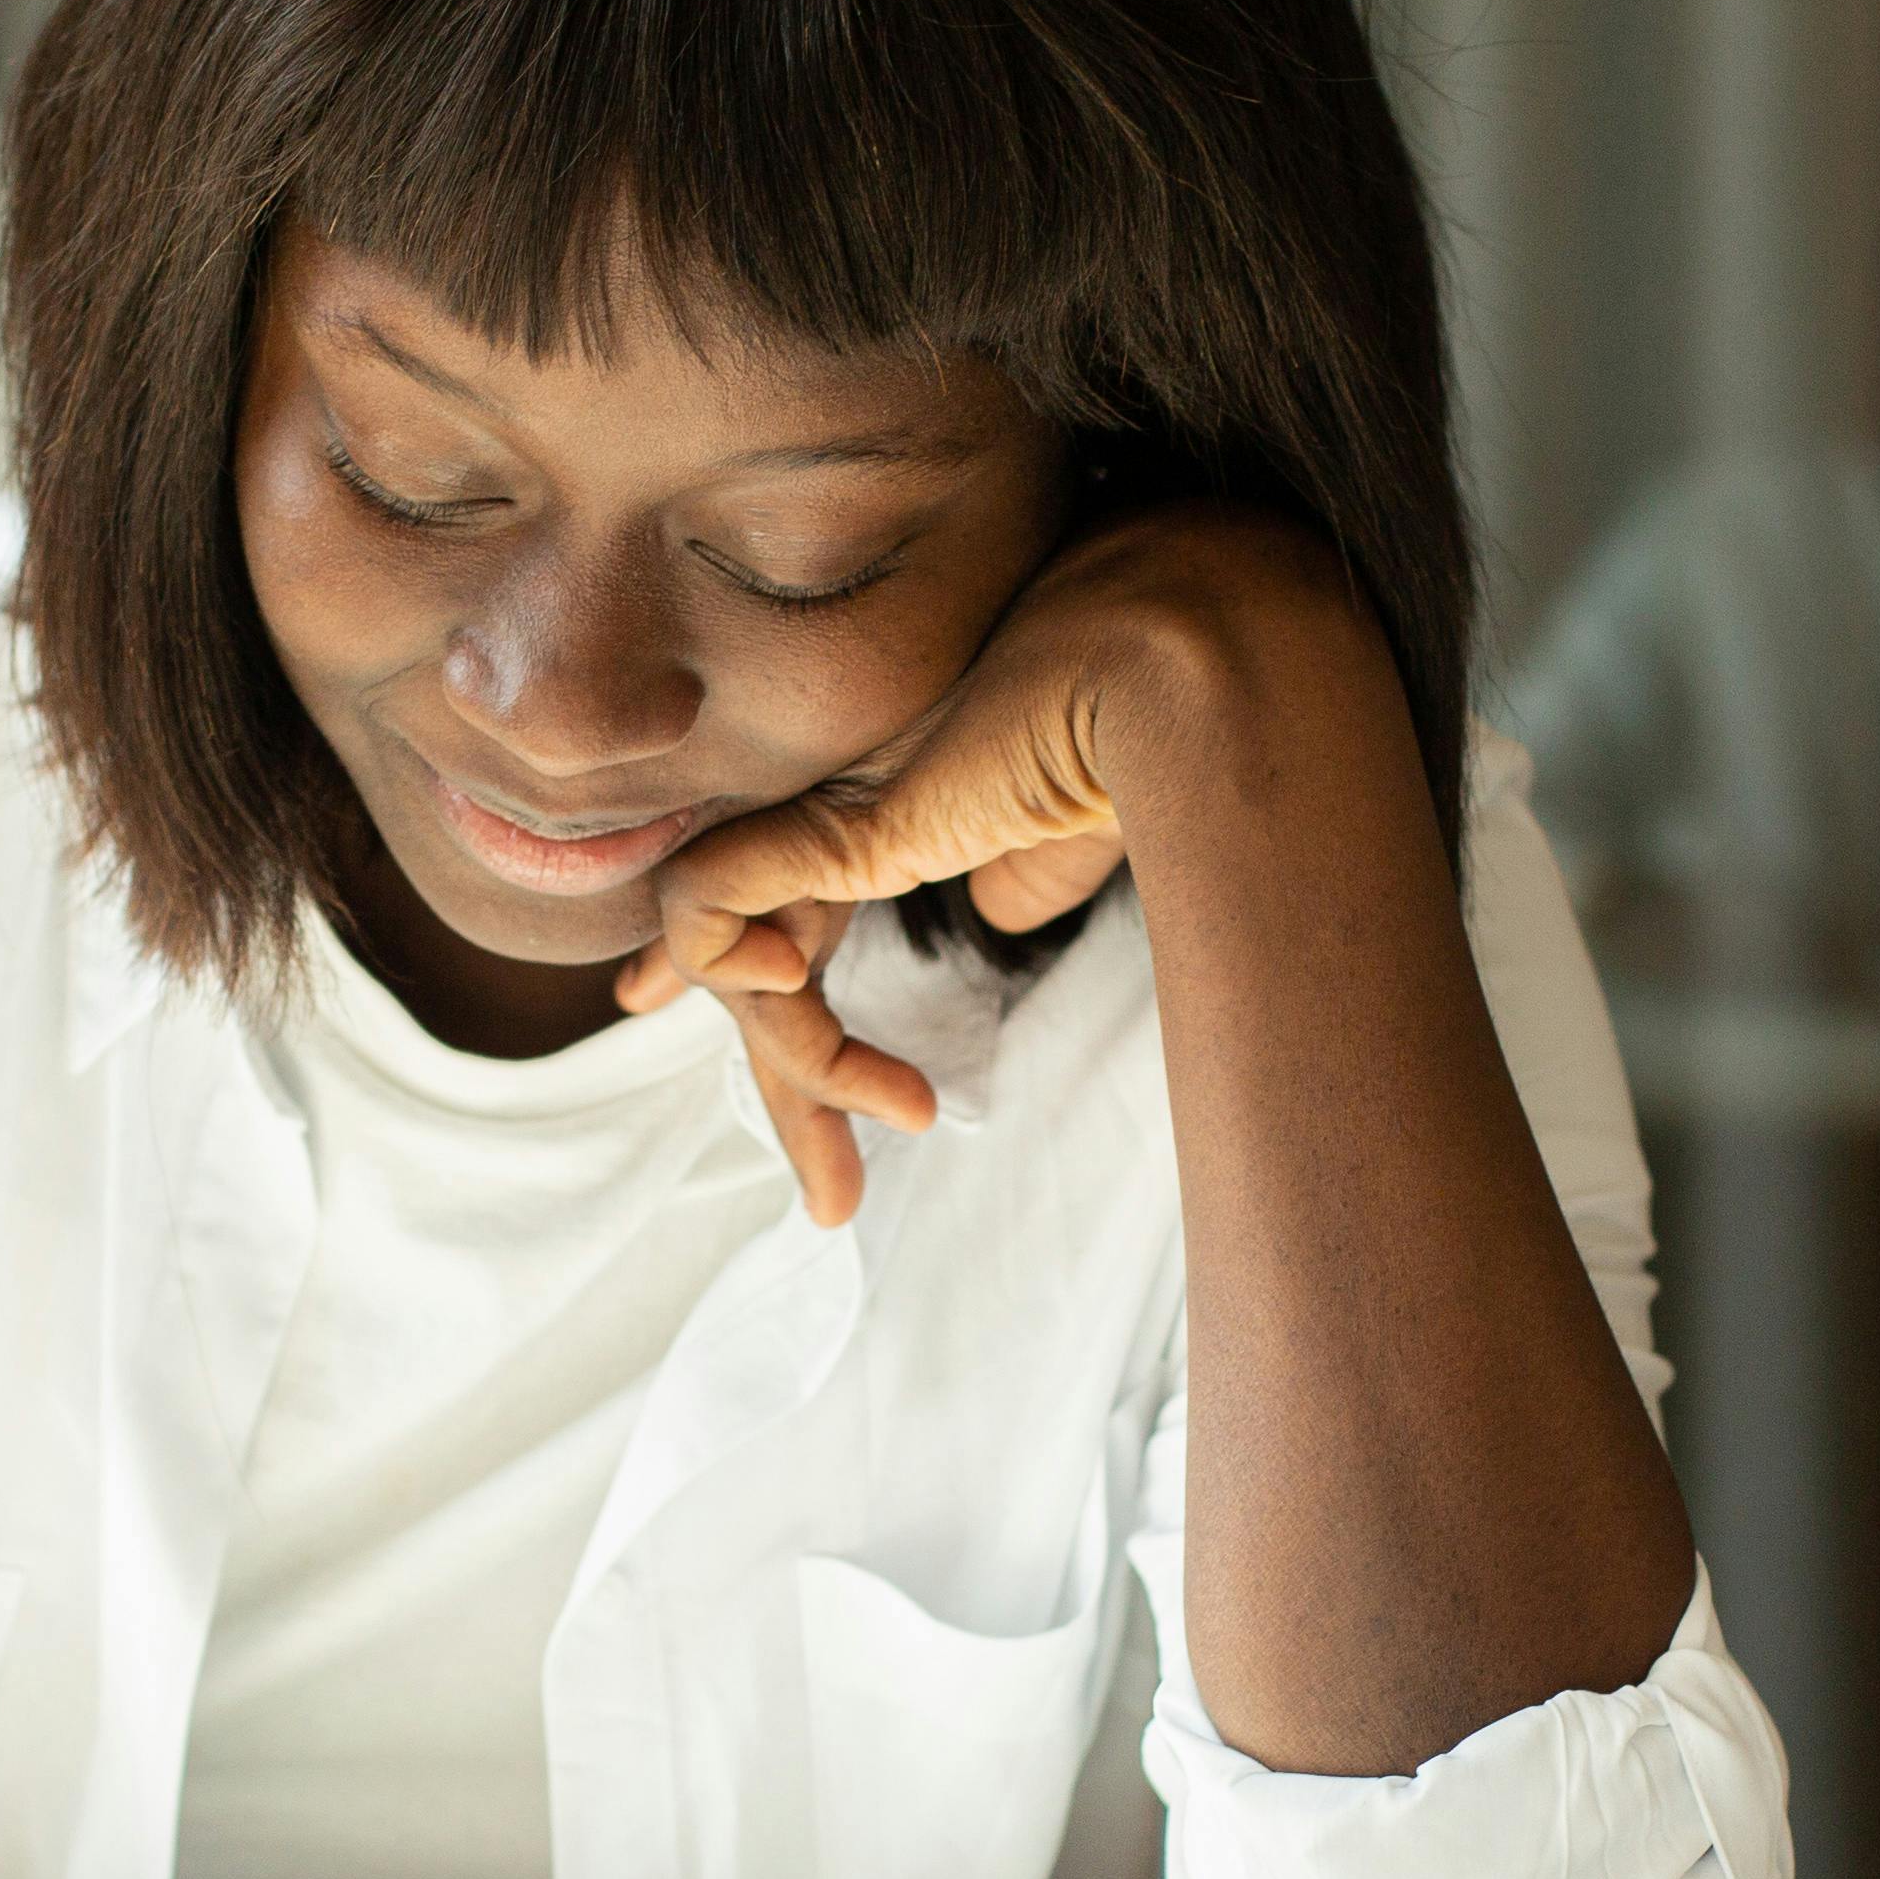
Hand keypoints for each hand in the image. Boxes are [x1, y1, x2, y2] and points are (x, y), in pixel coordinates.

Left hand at [628, 506, 1371, 1220]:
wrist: (1170, 673)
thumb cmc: (1148, 733)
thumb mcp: (1077, 831)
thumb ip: (1022, 872)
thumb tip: (999, 908)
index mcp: (901, 813)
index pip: (799, 920)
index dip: (778, 1012)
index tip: (759, 1077)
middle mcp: (845, 808)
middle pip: (764, 964)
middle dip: (791, 1092)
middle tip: (837, 1205)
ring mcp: (824, 808)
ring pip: (734, 960)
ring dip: (805, 1069)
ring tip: (913, 1108)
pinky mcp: (818, 817)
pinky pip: (710, 916)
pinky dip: (740, 979)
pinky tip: (812, 993)